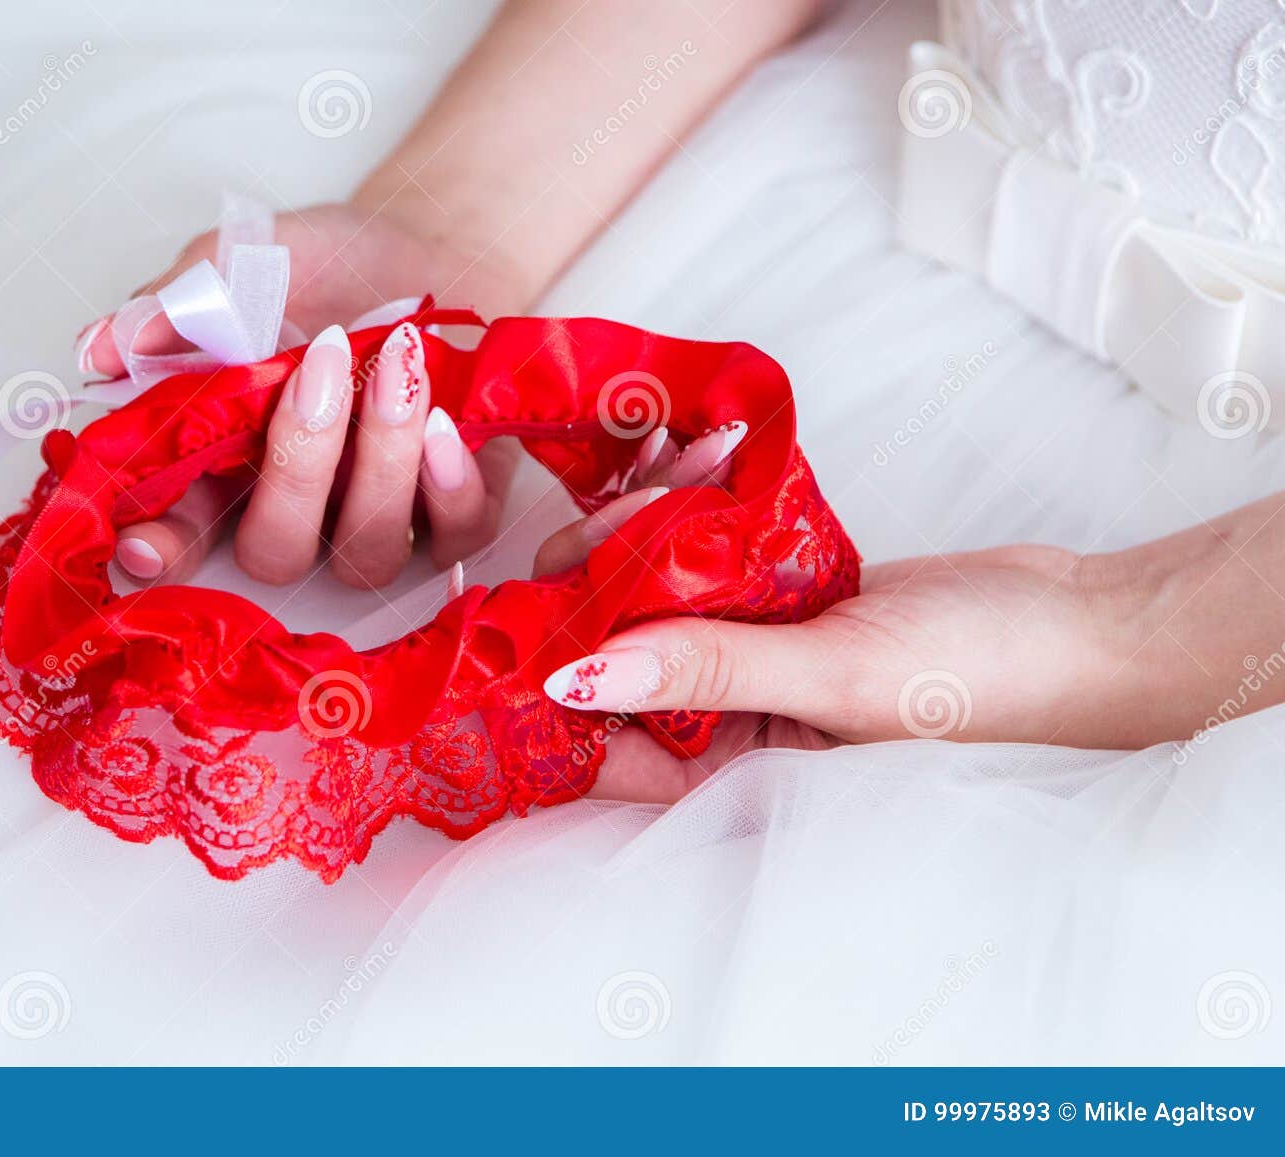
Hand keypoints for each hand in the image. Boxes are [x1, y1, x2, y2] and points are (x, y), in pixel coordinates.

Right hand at [82, 202, 529, 588]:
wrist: (436, 248)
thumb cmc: (333, 267)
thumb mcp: (250, 264)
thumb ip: (180, 305)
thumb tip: (100, 347)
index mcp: (228, 463)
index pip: (180, 531)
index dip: (161, 547)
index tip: (145, 542)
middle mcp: (299, 508)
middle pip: (276, 553)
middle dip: (296, 472)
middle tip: (322, 371)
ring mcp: (378, 519)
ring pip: (366, 553)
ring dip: (380, 464)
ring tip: (397, 367)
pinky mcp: (460, 511)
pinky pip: (455, 535)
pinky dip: (450, 488)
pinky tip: (443, 424)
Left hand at [545, 489, 1141, 802]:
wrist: (1087, 622)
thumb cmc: (978, 680)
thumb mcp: (834, 679)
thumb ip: (706, 672)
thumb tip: (575, 681)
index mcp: (733, 773)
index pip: (606, 742)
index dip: (546, 684)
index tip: (505, 617)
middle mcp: (732, 718)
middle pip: (623, 651)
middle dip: (599, 584)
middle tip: (595, 521)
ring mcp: (758, 649)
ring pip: (663, 590)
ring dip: (652, 529)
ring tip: (666, 470)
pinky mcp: (786, 592)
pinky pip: (717, 550)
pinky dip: (706, 507)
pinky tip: (697, 457)